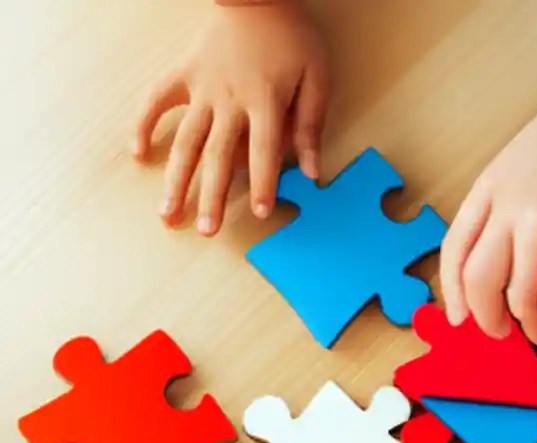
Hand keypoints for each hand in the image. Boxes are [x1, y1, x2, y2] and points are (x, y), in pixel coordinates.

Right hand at [134, 0, 327, 234]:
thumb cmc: (292, 37)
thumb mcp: (317, 76)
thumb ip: (311, 123)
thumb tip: (311, 169)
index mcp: (265, 101)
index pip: (263, 152)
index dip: (264, 184)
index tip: (260, 214)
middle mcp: (229, 99)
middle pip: (218, 156)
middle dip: (212, 197)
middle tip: (207, 231)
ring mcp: (201, 88)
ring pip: (185, 140)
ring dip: (175, 179)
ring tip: (168, 213)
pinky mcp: (182, 74)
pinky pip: (156, 101)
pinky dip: (145, 125)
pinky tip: (138, 154)